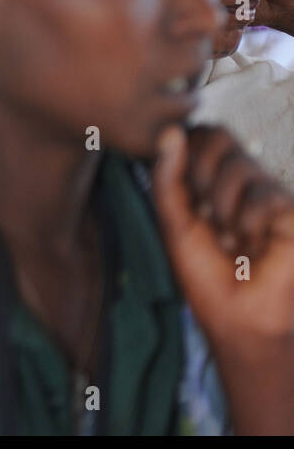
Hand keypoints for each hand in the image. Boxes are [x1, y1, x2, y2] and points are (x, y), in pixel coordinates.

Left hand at [154, 124, 293, 431]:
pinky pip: (266, 196)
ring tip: (230, 240)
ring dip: (223, 207)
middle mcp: (242, 178)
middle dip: (200, 174)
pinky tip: (254, 247)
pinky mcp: (292, 210)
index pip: (200, 131)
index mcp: (210, 176)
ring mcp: (270, 190)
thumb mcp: (174, 223)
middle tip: (204, 215)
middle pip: (219, 134)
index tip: (183, 196)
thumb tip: (171, 130)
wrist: (238, 317)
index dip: (184, 152)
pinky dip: (250, 224)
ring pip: (241, 165)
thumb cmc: (205, 273)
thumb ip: (168, 177)